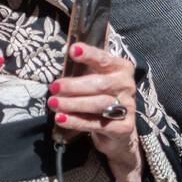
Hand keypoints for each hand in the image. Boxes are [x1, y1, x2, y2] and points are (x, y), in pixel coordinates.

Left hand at [49, 42, 143, 181]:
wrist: (116, 131)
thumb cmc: (100, 98)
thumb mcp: (94, 80)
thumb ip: (81, 71)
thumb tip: (61, 61)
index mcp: (121, 68)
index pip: (105, 59)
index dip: (89, 55)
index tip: (73, 50)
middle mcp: (127, 86)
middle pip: (100, 84)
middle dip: (74, 86)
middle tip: (54, 87)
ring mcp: (127, 107)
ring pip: (99, 104)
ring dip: (73, 104)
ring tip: (54, 103)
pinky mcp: (124, 127)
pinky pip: (97, 124)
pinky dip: (77, 121)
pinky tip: (62, 119)